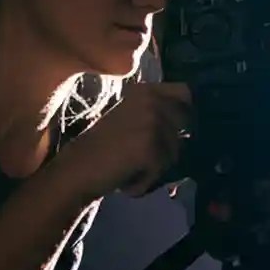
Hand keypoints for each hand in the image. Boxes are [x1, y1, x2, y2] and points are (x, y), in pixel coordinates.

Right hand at [58, 82, 191, 198]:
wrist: (77, 168)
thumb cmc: (103, 146)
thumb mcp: (132, 117)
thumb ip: (158, 112)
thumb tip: (192, 122)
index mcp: (146, 90)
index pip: (185, 93)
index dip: (187, 111)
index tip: (179, 128)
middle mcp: (152, 100)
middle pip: (186, 125)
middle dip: (172, 144)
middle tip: (142, 154)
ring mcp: (152, 122)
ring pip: (176, 151)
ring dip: (158, 166)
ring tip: (131, 166)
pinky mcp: (151, 147)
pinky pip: (164, 169)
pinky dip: (147, 180)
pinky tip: (127, 178)